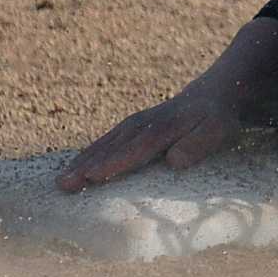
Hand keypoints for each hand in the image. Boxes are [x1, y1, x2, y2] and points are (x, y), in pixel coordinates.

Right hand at [56, 89, 242, 192]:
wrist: (212, 92)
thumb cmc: (214, 118)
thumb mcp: (216, 130)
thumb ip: (196, 144)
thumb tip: (173, 160)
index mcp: (162, 129)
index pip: (134, 150)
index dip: (113, 163)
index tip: (91, 176)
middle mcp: (143, 124)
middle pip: (111, 148)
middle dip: (86, 166)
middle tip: (63, 184)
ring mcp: (134, 124)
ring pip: (104, 144)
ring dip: (82, 161)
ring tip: (62, 180)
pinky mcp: (131, 126)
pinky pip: (106, 141)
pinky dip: (89, 153)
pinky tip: (76, 167)